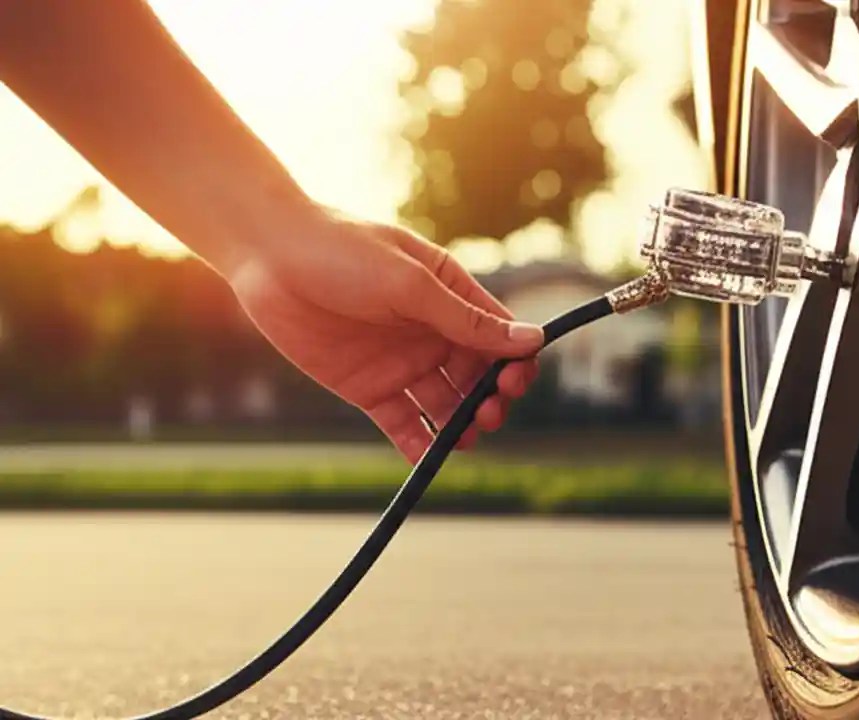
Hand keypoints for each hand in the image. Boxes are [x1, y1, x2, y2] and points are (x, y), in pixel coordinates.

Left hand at [226, 209, 541, 461]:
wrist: (267, 255)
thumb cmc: (343, 250)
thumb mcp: (411, 284)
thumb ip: (467, 320)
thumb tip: (531, 340)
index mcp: (451, 296)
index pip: (500, 337)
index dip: (515, 363)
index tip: (514, 381)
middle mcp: (432, 332)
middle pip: (479, 378)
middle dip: (491, 400)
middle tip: (488, 415)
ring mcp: (401, 362)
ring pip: (446, 405)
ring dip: (461, 425)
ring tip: (463, 437)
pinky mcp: (368, 388)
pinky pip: (403, 423)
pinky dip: (419, 444)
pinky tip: (428, 458)